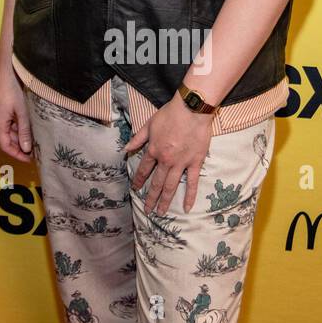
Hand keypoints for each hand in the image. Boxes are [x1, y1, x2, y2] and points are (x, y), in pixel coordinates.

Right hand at [0, 71, 33, 162]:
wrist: (7, 72)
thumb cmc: (13, 91)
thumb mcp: (22, 113)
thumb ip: (24, 131)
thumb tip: (27, 149)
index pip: (6, 146)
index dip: (17, 155)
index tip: (29, 159)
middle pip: (6, 140)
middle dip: (19, 147)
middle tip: (34, 151)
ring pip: (8, 132)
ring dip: (19, 138)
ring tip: (34, 141)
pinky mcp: (1, 110)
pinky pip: (8, 124)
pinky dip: (17, 129)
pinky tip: (28, 128)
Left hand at [123, 92, 212, 213]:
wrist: (191, 109)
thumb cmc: (170, 113)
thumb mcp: (149, 124)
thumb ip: (138, 138)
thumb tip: (126, 149)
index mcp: (154, 150)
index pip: (144, 169)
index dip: (138, 180)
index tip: (135, 189)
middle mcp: (165, 160)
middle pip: (156, 183)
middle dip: (150, 198)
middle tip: (147, 211)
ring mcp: (181, 163)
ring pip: (171, 186)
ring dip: (165, 201)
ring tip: (161, 213)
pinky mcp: (195, 163)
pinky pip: (192, 182)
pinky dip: (189, 196)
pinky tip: (186, 208)